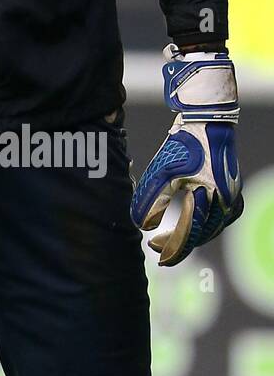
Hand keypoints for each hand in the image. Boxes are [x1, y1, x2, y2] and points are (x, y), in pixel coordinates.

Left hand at [131, 43, 242, 266]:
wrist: (208, 119)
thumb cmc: (184, 143)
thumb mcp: (161, 170)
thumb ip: (150, 199)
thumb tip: (142, 226)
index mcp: (210, 199)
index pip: (189, 234)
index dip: (172, 248)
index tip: (157, 256)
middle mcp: (226, 202)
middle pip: (201, 234)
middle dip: (178, 243)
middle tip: (156, 246)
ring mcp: (232, 196)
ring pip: (211, 227)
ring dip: (190, 234)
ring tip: (168, 237)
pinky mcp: (232, 189)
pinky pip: (220, 216)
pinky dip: (204, 224)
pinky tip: (191, 223)